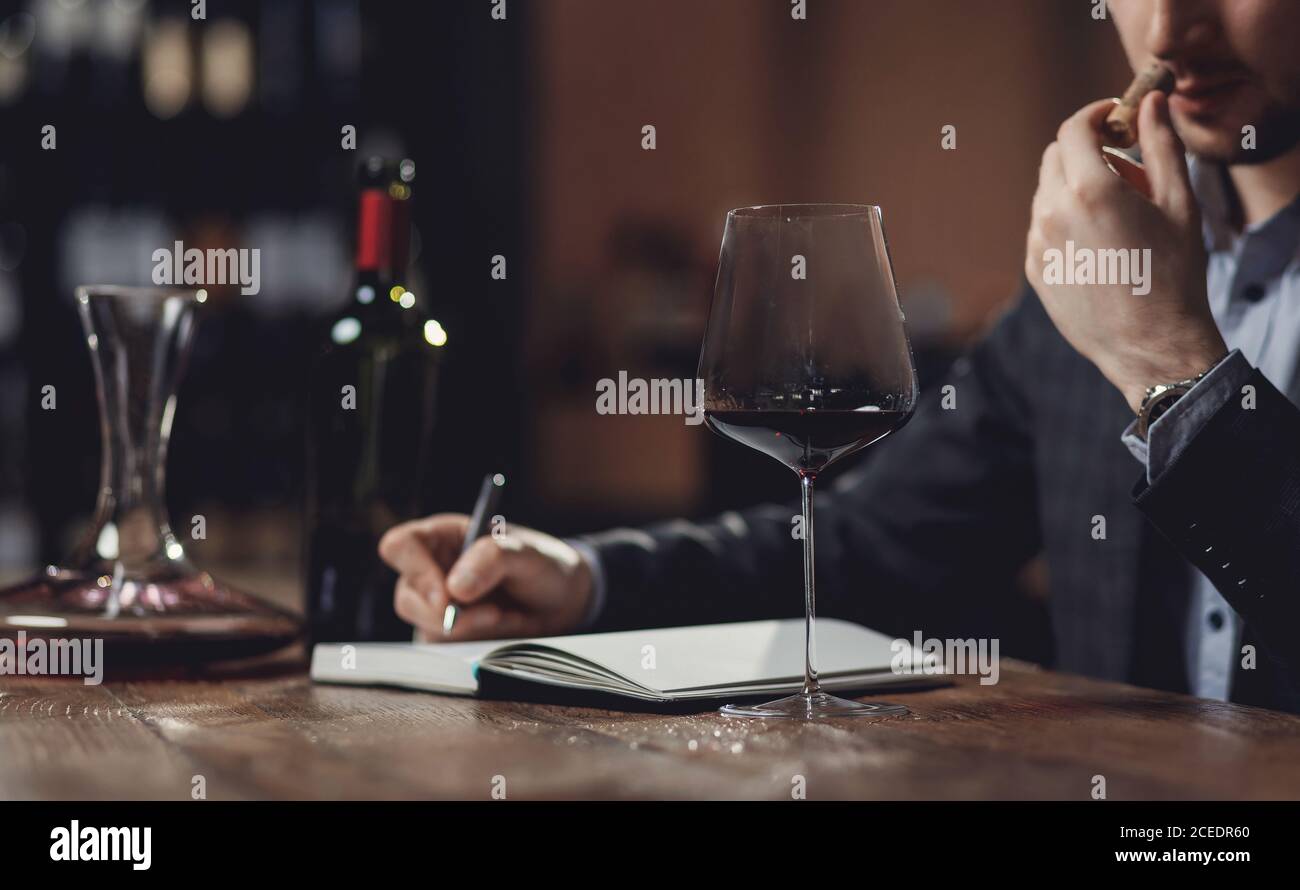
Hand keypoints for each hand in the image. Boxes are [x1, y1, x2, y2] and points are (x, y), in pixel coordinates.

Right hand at [378, 514, 594, 640]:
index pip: (400, 546)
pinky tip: (499, 627)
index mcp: (442, 537)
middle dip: (445, 613)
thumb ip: (492, 558)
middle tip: (489, 613)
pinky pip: (443, 647)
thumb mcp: (525, 553)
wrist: (562, 601)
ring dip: (464, 628)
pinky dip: (472, 642)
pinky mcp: (448, 633)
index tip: (446, 595)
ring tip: (502, 615)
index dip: (414, 570)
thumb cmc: (542, 565)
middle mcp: (431, 569)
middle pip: (407, 596)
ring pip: (423, 625)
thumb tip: (454, 589)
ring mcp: (437, 604)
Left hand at [1025, 92, 1226, 412]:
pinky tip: (1100, 245)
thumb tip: (1151, 102)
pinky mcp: (1034, 269)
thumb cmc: (1173, 273)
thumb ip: (1160, 145)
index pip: (1073, 130)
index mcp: (1090, 190)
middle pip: (1055, 158)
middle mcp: (1053, 213)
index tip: (1115, 118)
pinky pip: (1043, 228)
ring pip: (1047, 193)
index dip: (1095, 116)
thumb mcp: (1178, 203)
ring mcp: (1037, 244)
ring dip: (1075, 187)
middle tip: (1126, 169)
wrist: (1150, 344)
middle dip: (1086, 151)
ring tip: (1118, 216)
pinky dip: (1065, 220)